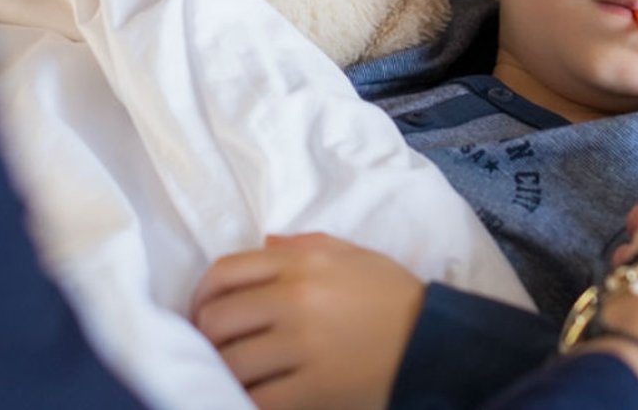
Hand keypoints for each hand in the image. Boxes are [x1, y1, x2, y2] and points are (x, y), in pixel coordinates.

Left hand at [189, 233, 423, 409]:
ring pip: (231, 362)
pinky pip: (257, 400)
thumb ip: (303, 245)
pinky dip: (244, 401)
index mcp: (303, 263)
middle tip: (213, 350)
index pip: (225, 272)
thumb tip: (264, 244)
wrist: (437, 343)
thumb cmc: (393, 297)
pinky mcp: (314, 389)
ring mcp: (304, 346)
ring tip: (230, 376)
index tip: (202, 314)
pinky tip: (251, 398)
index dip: (201, 296)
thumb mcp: (353, 255)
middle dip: (206, 338)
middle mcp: (297, 299)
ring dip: (222, 372)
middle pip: (218, 318)